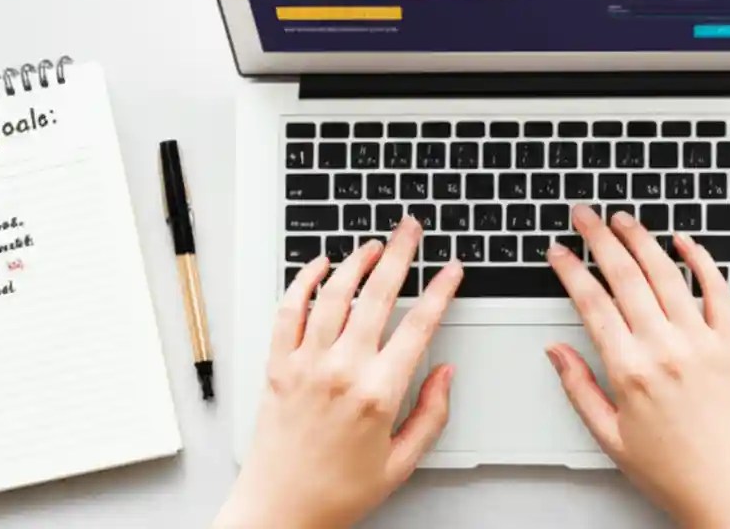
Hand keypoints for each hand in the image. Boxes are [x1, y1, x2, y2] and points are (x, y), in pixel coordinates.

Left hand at [215, 218, 461, 528]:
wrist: (278, 511)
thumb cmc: (337, 493)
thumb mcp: (402, 462)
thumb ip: (431, 414)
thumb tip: (446, 374)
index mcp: (378, 393)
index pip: (419, 325)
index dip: (440, 290)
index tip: (451, 270)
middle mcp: (341, 370)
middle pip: (377, 295)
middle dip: (399, 253)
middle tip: (410, 228)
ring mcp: (305, 364)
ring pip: (333, 294)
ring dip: (355, 262)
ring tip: (373, 243)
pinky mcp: (277, 366)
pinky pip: (288, 311)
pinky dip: (303, 282)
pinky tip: (320, 267)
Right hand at [546, 207, 729, 528]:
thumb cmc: (673, 471)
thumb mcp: (609, 436)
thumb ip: (579, 387)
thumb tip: (555, 350)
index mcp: (630, 371)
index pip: (591, 302)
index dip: (569, 269)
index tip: (557, 250)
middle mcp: (666, 348)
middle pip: (625, 275)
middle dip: (598, 237)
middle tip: (584, 214)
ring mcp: (702, 342)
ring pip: (666, 273)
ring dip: (641, 239)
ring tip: (622, 219)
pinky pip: (717, 290)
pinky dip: (700, 260)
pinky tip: (684, 241)